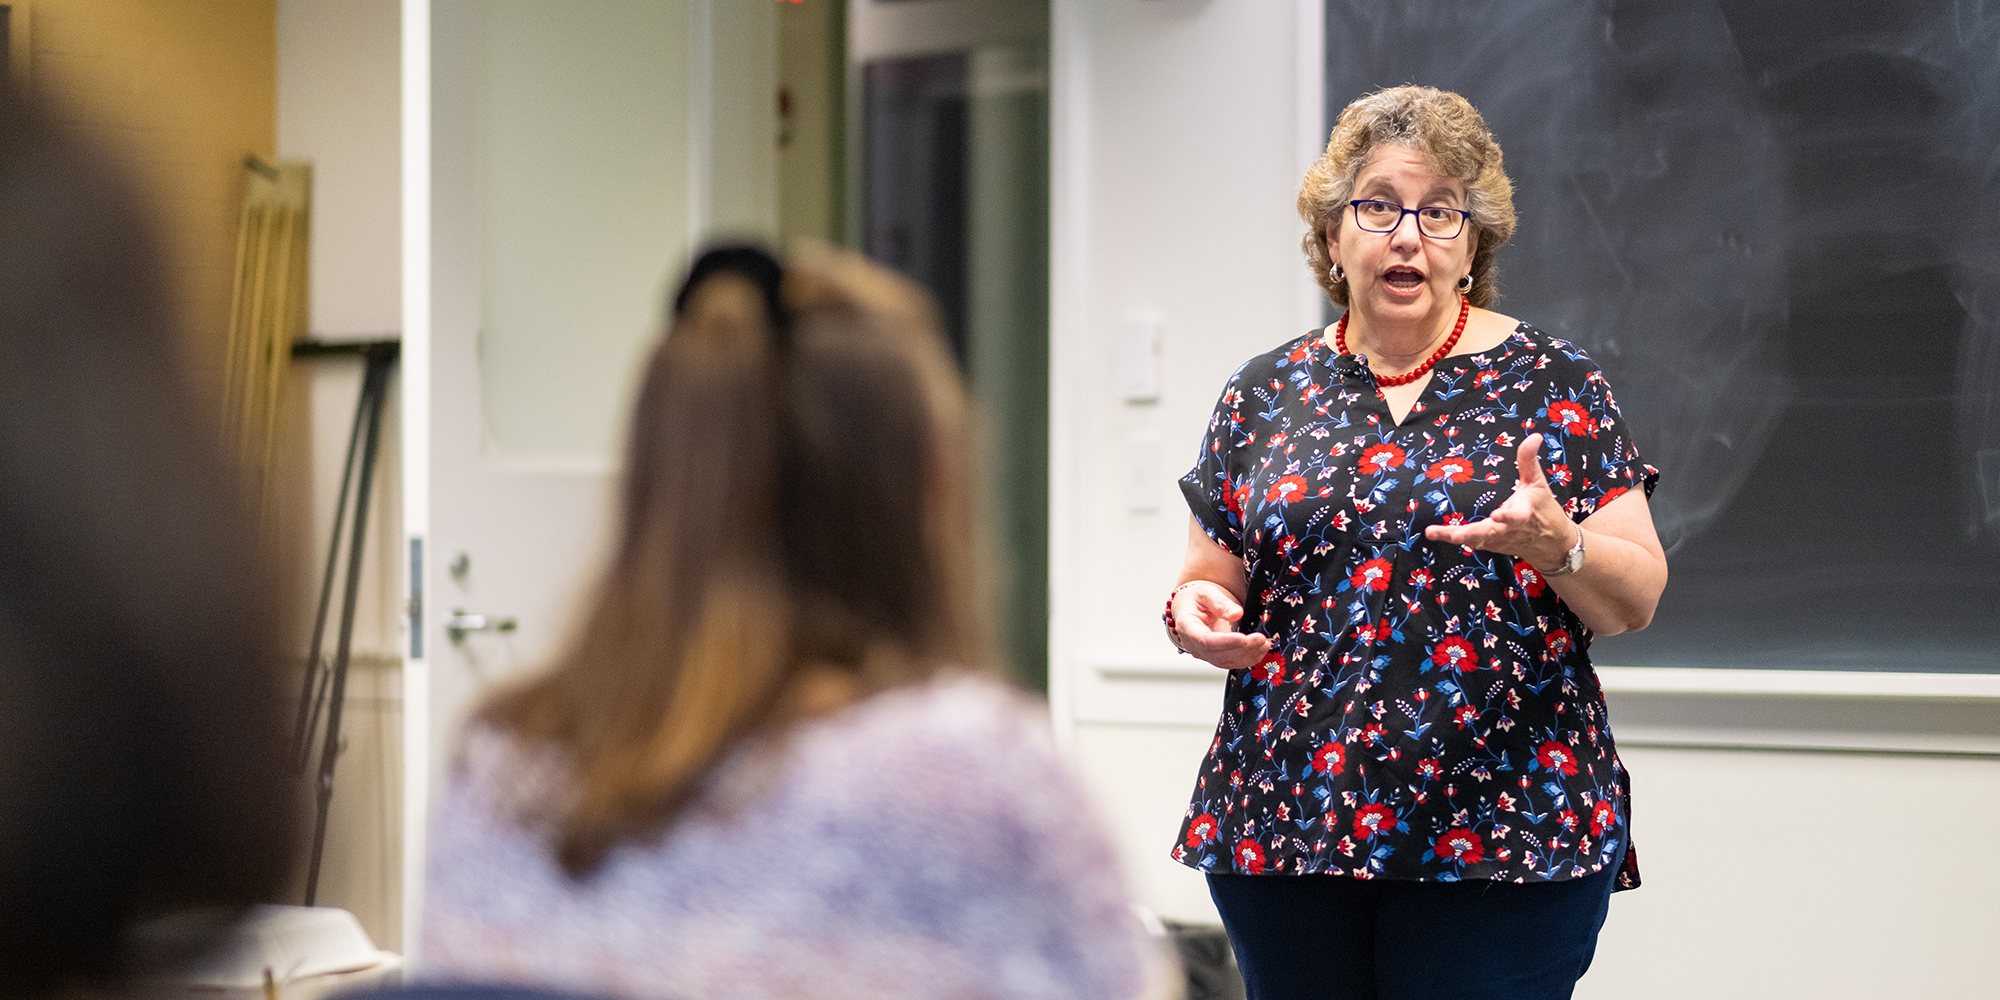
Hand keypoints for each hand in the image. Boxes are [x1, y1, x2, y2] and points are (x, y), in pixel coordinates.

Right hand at [1170, 580, 1271, 670]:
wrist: (1192, 609)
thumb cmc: (1196, 600)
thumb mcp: (1206, 593)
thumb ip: (1220, 603)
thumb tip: (1237, 614)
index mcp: (1187, 628)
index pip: (1205, 641)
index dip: (1225, 642)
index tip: (1243, 638)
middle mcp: (1194, 645)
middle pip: (1219, 654)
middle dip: (1242, 649)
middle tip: (1260, 639)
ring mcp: (1206, 654)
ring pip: (1227, 661)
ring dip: (1248, 655)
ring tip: (1264, 644)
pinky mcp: (1217, 657)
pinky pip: (1233, 662)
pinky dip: (1249, 658)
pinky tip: (1261, 649)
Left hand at [1422, 433, 1574, 570]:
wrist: (1554, 544)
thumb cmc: (1544, 509)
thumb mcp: (1537, 483)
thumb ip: (1529, 460)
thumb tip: (1534, 435)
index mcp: (1523, 514)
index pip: (1516, 516)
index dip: (1507, 517)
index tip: (1497, 514)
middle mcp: (1509, 530)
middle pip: (1489, 533)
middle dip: (1471, 534)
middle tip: (1455, 534)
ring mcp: (1499, 540)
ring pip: (1476, 540)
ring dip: (1454, 537)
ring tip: (1434, 533)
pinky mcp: (1491, 546)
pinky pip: (1472, 542)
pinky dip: (1452, 539)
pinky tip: (1436, 534)